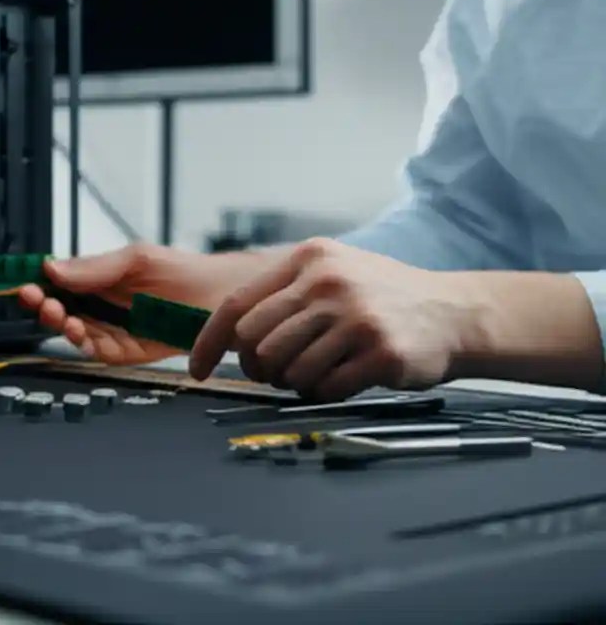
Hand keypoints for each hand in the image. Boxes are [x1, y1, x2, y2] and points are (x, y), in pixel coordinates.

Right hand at [17, 243, 268, 363]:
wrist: (224, 300)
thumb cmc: (187, 273)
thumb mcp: (137, 259)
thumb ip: (96, 267)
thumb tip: (54, 268)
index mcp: (102, 278)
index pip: (60, 282)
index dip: (41, 284)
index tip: (27, 282)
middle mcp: (105, 304)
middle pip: (62, 309)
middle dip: (45, 305)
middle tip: (38, 300)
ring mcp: (115, 328)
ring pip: (75, 332)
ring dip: (61, 324)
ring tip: (60, 314)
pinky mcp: (127, 352)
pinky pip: (98, 351)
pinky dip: (84, 344)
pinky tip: (80, 331)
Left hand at [188, 238, 474, 400]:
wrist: (454, 312)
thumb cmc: (381, 299)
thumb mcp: (331, 274)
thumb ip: (282, 295)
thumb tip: (224, 335)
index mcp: (308, 259)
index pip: (236, 306)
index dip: (209, 343)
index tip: (198, 368)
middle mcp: (328, 282)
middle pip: (254, 343)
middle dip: (257, 368)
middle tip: (276, 373)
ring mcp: (355, 315)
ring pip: (288, 369)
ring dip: (296, 382)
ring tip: (320, 370)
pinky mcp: (380, 350)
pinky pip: (325, 388)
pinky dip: (326, 392)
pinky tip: (346, 377)